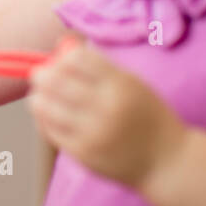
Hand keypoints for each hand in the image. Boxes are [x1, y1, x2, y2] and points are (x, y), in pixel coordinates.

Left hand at [28, 37, 188, 193]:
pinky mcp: (83, 153)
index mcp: (121, 85)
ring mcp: (94, 132)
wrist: (167, 161)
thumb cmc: (145, 115)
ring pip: (45, 105)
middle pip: (55, 80)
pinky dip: (44, 119)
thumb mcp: (132, 84)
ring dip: (38, 97)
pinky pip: (49, 130)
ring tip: (41, 95)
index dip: (62, 58)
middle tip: (39, 75)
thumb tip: (62, 43)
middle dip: (41, 74)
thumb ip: (98, 64)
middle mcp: (106, 108)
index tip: (60, 62)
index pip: (76, 59)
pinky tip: (49, 115)